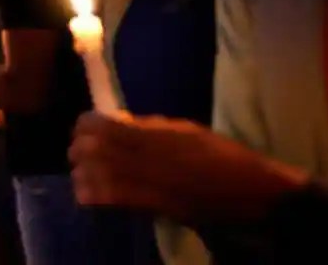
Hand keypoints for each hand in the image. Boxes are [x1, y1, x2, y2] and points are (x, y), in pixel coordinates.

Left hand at [69, 112, 308, 222]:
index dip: (85, 124)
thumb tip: (116, 121)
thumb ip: (148, 126)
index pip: (99, 125)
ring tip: (84, 171)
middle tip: (79, 150)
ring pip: (92, 175)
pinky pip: (106, 200)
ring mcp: (145, 182)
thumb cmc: (222, 156)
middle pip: (90, 149)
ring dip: (82, 172)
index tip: (85, 125)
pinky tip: (91, 191)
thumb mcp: (185, 130)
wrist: (249, 193)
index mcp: (154, 132)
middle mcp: (145, 155)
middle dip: (78, 149)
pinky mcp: (148, 206)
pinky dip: (92, 194)